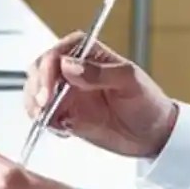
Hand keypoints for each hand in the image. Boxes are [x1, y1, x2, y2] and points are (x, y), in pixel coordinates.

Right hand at [24, 32, 177, 157]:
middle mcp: (74, 71)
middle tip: (45, 107)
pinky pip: (43, 115)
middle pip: (39, 69)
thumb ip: (100, 73)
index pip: (58, 52)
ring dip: (35, 105)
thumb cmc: (148, 103)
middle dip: (37, 87)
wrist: (154, 136)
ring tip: (50, 120)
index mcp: (89, 54)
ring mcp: (68, 93)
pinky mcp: (66, 115)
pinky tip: (62, 130)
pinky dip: (44, 122)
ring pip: (36, 92)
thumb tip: (69, 65)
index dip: (47, 68)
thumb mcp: (130, 83)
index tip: (49, 88)